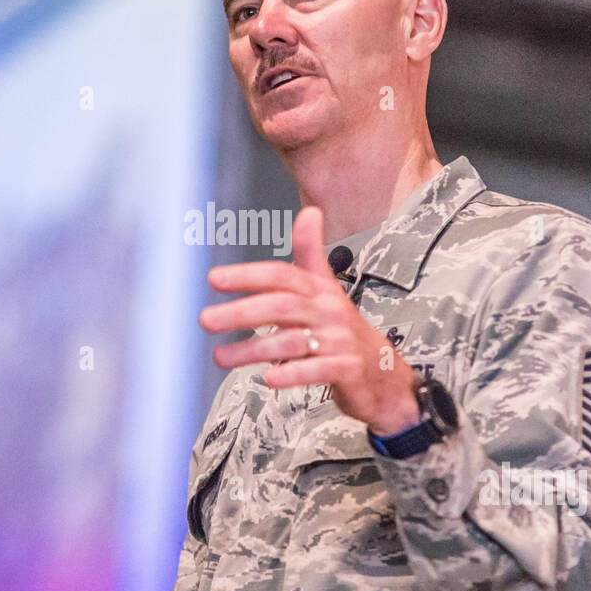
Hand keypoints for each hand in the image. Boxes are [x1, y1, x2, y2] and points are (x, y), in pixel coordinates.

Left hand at [199, 206, 419, 434]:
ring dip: (253, 349)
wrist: (385, 374)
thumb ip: (310, 254)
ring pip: (292, 341)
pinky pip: (318, 370)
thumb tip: (310, 211)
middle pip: (281, 306)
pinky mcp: (348, 369)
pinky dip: (293, 374)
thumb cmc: (345, 330)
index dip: (248, 275)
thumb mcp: (328, 290)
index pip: (282, 276)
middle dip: (241, 312)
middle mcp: (329, 311)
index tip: (214, 278)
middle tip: (206, 320)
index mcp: (321, 290)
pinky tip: (269, 379)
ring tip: (220, 357)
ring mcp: (340, 341)